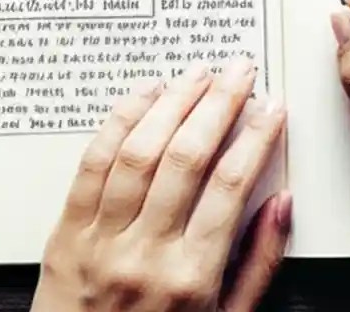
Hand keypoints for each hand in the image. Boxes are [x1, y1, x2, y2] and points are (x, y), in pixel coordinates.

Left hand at [30, 59, 289, 311]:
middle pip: (187, 157)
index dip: (257, 136)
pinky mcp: (66, 232)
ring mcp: (101, 240)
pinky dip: (119, 121)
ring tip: (198, 74)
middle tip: (241, 71)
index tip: (273, 107)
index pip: (231, 186)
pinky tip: (143, 97)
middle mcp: (146, 253)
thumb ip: (259, 263)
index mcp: (192, 278)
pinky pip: (92, 163)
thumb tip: (283, 202)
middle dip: (219, 103)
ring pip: (140, 151)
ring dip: (173, 102)